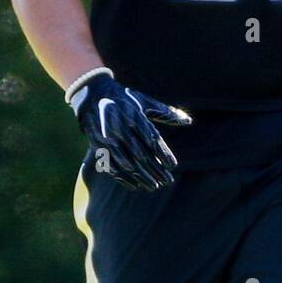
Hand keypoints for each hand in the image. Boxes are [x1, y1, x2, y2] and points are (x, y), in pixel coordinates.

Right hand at [69, 70, 191, 190]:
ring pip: (127, 163)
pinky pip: (112, 167)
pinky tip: (136, 186)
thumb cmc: (125, 100)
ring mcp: (109, 139)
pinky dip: (124, 178)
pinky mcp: (99, 146)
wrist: (93, 96)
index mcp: (135, 117)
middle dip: (156, 170)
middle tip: (168, 181)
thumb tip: (188, 121)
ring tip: (154, 186)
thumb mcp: (145, 102)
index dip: (163, 153)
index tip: (173, 165)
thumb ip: (166, 113)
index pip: (152, 139)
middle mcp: (122, 128)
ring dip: (142, 177)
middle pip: (142, 155)